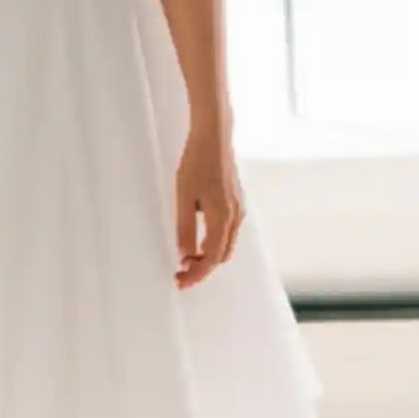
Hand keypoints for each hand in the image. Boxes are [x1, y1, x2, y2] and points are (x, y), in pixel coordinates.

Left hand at [174, 132, 244, 288]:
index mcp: (222, 217)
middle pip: (222, 256)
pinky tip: (198, 241)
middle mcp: (235, 216)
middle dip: (202, 268)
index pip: (211, 258)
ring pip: (226, 245)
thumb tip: (185, 255)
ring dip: (209, 257)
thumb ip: (185, 228)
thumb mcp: (183, 197)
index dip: (196, 273)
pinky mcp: (236, 201)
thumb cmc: (196, 162)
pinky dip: (215, 243)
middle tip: (180, 273)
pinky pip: (228, 232)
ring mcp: (238, 209)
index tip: (180, 281)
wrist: (214, 136)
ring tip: (186, 259)